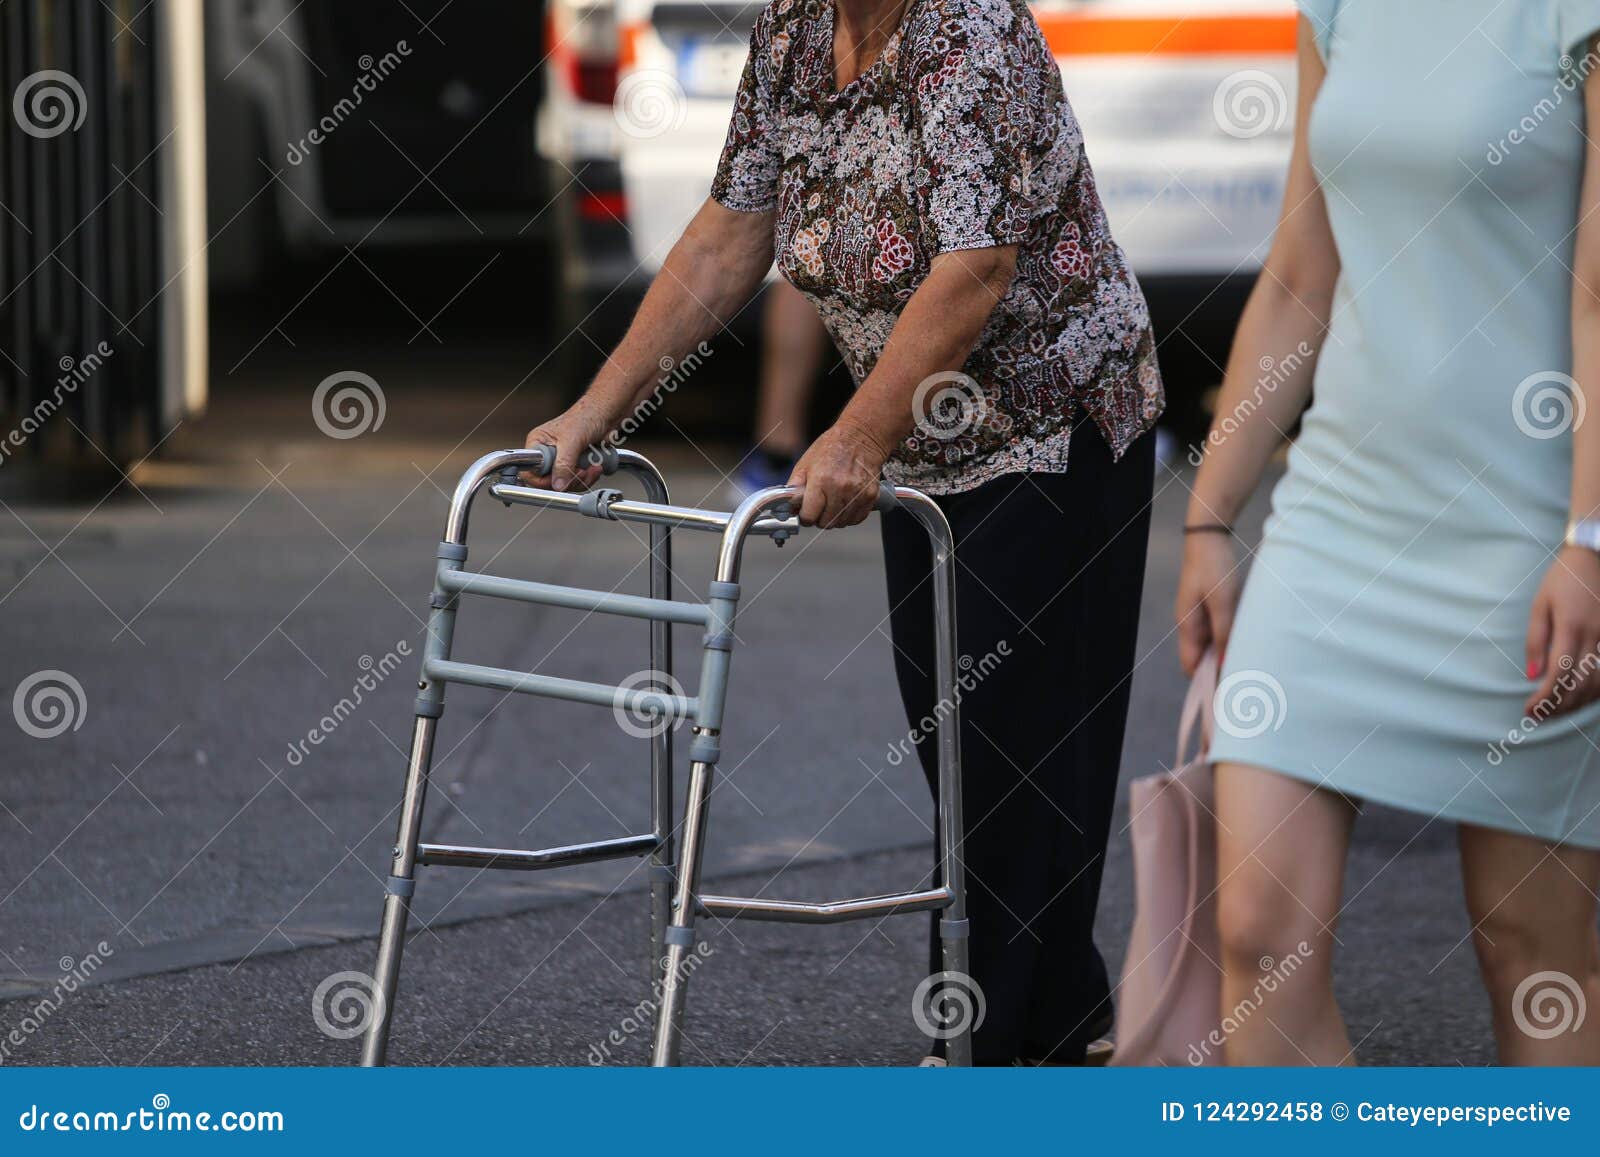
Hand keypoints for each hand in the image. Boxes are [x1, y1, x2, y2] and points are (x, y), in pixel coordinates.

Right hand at [521, 398, 612, 490]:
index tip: (560, 480)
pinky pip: (577, 481)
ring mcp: (562, 461)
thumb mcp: (572, 440)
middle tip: (581, 471)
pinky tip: (595, 466)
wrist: (606, 414)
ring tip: (592, 467)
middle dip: (569, 480)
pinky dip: (589, 477)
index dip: (544, 481)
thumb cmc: (586, 416)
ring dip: (582, 479)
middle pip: (550, 482)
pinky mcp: (575, 465)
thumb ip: (563, 464)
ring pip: (565, 484)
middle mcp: (547, 454)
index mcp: (538, 444)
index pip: (530, 472)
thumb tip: (558, 485)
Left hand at [788, 420, 891, 528]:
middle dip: (819, 518)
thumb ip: (795, 488)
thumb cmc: (832, 447)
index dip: (805, 516)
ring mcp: (857, 494)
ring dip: (834, 518)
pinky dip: (849, 516)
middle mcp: (840, 489)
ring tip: (832, 502)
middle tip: (819, 506)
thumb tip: (788, 507)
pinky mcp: (870, 497)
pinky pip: (857, 519)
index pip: (810, 516)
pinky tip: (845, 503)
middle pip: (825, 522)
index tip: (805, 512)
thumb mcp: (806, 463)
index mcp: (821, 480)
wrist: (861, 436)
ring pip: (841, 523)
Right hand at [1175, 531, 1242, 676]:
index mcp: (1188, 625)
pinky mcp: (1213, 605)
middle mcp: (1192, 624)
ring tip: (1252, 665)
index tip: (1228, 694)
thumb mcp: (1222, 601)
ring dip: (1229, 654)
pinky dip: (1233, 638)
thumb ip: (1224, 632)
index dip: (1206, 682)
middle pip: (1204, 658)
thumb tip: (1227, 662)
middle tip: (1247, 682)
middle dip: (1221, 671)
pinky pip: (1222, 630)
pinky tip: (1250, 640)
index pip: (1192, 666)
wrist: (1210, 535)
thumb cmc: (1213, 567)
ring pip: (1214, 644)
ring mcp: (1202, 614)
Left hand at [1523, 546, 1599, 717]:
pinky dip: (1594, 691)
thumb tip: (1532, 675)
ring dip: (1576, 703)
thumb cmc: (1562, 580)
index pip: (1559, 675)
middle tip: (1537, 716)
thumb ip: (1536, 641)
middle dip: (1558, 706)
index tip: (1528, 710)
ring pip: (1598, 684)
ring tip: (1554, 712)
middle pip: (1580, 685)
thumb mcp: (1540, 605)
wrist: (1595, 558)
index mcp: (1572, 628)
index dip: (1544, 698)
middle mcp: (1596, 637)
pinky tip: (1579, 698)